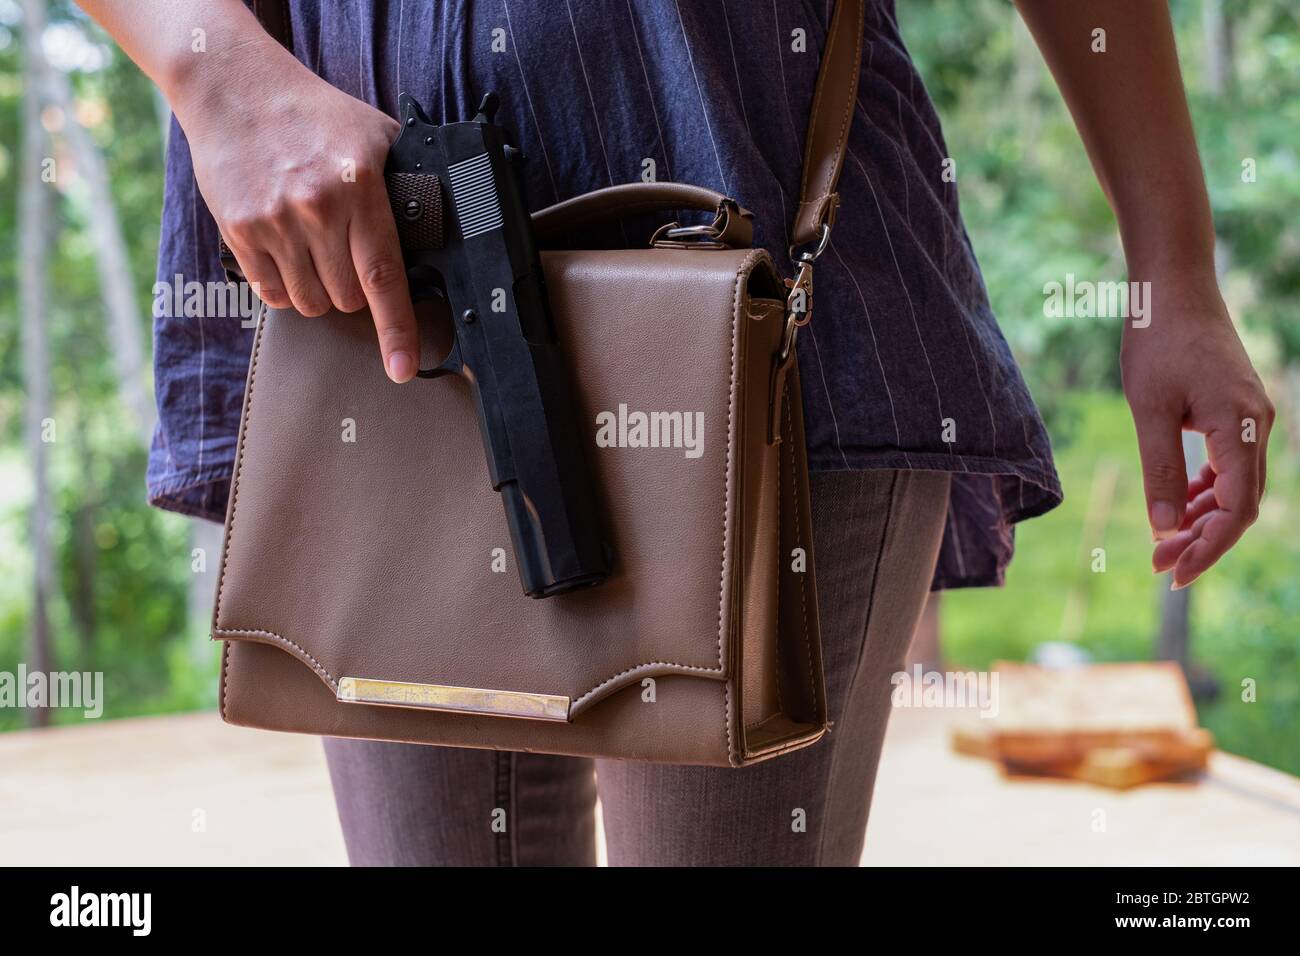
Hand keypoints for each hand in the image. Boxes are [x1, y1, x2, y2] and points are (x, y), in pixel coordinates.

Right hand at [172, 36, 417, 381]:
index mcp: (358, 189)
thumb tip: (442, 229)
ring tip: (316, 249)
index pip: (384, 275)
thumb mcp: (376, 135)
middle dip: (355, 290)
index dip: (397, 329)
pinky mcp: (239, 230)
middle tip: (348, 255)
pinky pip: (271, 292)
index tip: (404, 367)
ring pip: (310, 303)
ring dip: (320, 291)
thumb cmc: (314, 113)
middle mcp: (316, 209)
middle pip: (347, 298)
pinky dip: (285, 286)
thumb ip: (408, 182)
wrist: (236, 86)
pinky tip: (288, 252)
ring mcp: (274, 222)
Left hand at [1120, 271, 1273, 588]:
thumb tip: (1163, 527)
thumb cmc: (1157, 341)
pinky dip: (1203, 490)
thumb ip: (1159, 468)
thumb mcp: (1148, 409)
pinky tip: (1174, 504)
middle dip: (1201, 540)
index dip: (1208, 548)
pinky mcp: (1237, 411)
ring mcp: (1251, 418)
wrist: (1173, 287)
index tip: (1172, 574)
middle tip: (1157, 565)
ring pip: (1235, 488)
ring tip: (1161, 541)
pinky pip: (1228, 465)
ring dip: (1201, 518)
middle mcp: (1257, 427)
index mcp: (1241, 429)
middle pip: (1240, 506)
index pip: (1237, 511)